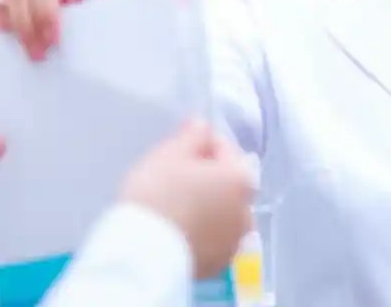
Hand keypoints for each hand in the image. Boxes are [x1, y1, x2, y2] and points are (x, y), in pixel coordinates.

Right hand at [0, 0, 108, 59]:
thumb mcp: (98, 0)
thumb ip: (85, 13)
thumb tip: (73, 40)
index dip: (45, 11)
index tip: (53, 40)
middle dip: (28, 25)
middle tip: (39, 54)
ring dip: (17, 27)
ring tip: (32, 51)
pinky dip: (5, 22)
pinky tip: (18, 38)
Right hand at [120, 121, 254, 279]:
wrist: (144, 254)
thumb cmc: (158, 195)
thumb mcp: (170, 153)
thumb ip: (193, 135)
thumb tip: (203, 126)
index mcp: (240, 178)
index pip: (224, 148)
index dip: (201, 142)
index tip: (179, 144)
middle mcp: (246, 210)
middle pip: (227, 182)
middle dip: (208, 176)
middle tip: (175, 176)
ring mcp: (234, 241)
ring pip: (223, 212)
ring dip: (209, 205)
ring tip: (178, 205)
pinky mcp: (219, 264)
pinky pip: (213, 238)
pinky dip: (203, 231)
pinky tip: (180, 229)